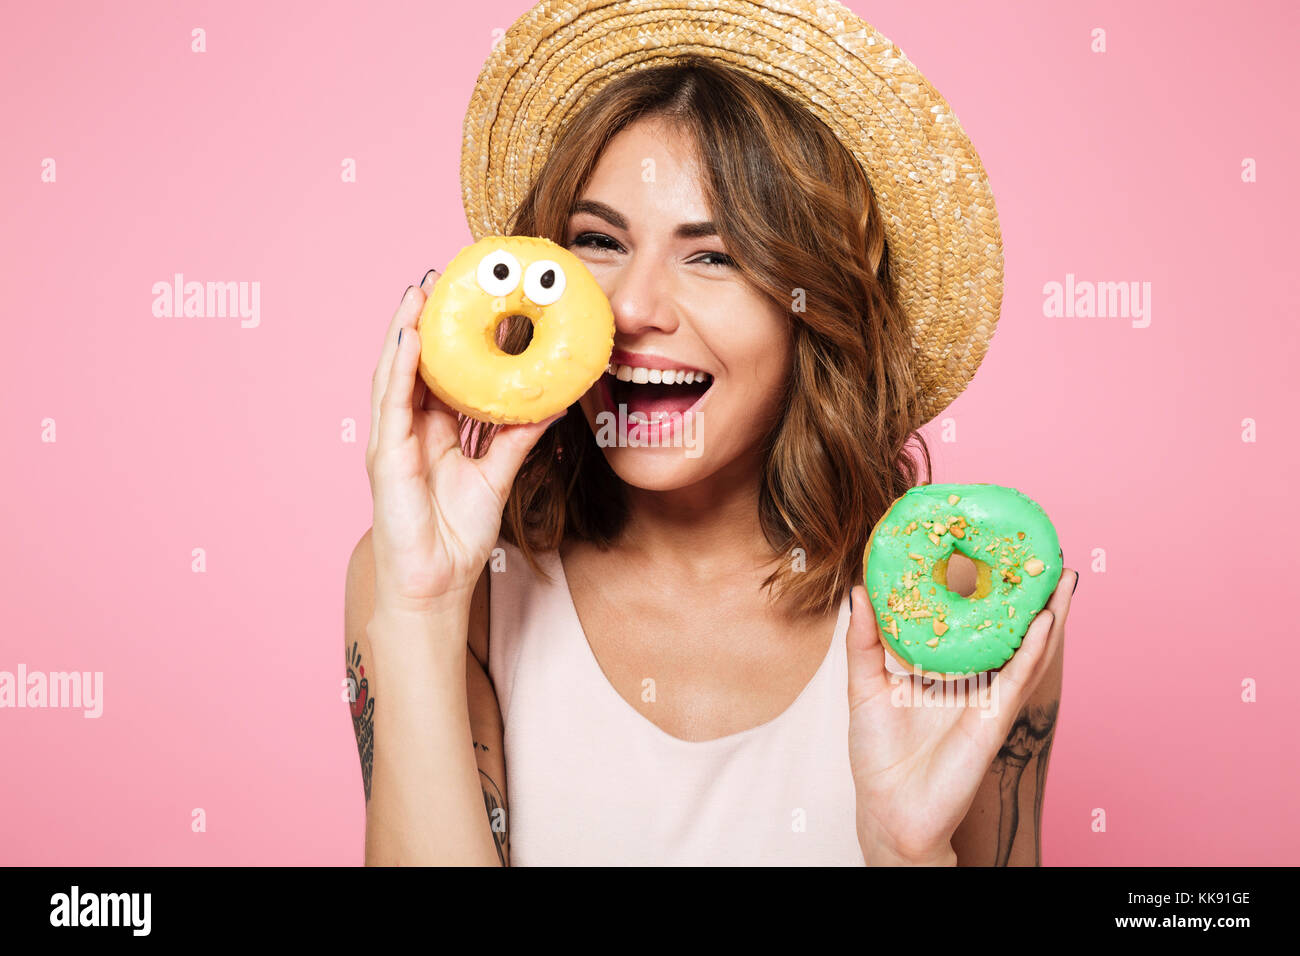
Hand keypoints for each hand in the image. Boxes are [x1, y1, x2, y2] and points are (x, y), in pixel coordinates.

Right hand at [366, 271, 563, 616]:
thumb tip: (553, 404)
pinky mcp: (385, 456)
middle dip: (426, 323)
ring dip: (406, 331)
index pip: (443, 375)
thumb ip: (518, 438)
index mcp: (437, 432)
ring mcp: (394, 440)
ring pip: (397, 375)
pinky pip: (392, 404)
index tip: (471, 300)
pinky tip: (408, 339)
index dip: (454, 339)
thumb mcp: (498, 475)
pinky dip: (399, 369)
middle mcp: (412, 430)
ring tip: (419, 293)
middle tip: (443, 279)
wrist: (436, 584)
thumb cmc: (458, 535)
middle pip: (417, 366)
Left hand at [845, 567, 1077, 864]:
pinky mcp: (994, 718)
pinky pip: (1020, 677)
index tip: (985, 543)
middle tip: (1040, 552)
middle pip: (1007, 628)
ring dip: (1049, 613)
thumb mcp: (864, 684)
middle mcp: (972, 679)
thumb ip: (863, 639)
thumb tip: (858, 590)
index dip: (979, 585)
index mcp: (944, 668)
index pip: (967, 618)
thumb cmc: (878, 754)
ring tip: (1064, 575)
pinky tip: (1048, 619)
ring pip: (1027, 648)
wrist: (888, 809)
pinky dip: (1035, 647)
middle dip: (1027, 594)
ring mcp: (988, 697)